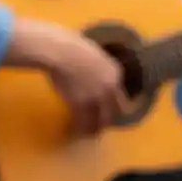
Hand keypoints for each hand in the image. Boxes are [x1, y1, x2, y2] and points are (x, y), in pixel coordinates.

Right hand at [9, 19, 127, 135]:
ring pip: (101, 119)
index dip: (114, 105)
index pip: (121, 96)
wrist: (60, 51)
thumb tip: (93, 78)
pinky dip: (82, 127)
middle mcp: (110, 87)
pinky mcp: (81, 103)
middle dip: (109, 120)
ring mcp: (97, 97)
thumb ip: (99, 69)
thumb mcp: (95, 55)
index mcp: (116, 73)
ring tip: (91, 133)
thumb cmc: (72, 47)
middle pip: (115, 111)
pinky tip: (79, 130)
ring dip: (96, 128)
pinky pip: (84, 120)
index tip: (108, 110)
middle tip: (102, 126)